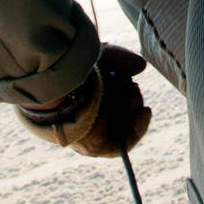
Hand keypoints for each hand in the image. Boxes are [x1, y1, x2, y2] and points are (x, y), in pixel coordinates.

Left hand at [17, 43, 152, 157]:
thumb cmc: (75, 69)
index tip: (132, 83)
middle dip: (130, 99)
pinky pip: (122, 144)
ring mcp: (86, 135)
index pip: (104, 100)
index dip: (123, 93)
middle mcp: (81, 119)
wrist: (60, 86)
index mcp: (78, 100)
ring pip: (120, 127)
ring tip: (134, 94)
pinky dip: (137, 129)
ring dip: (134, 111)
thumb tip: (140, 66)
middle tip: (132, 87)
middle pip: (115, 114)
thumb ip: (122, 60)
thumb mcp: (103, 57)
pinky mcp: (93, 147)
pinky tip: (144, 111)